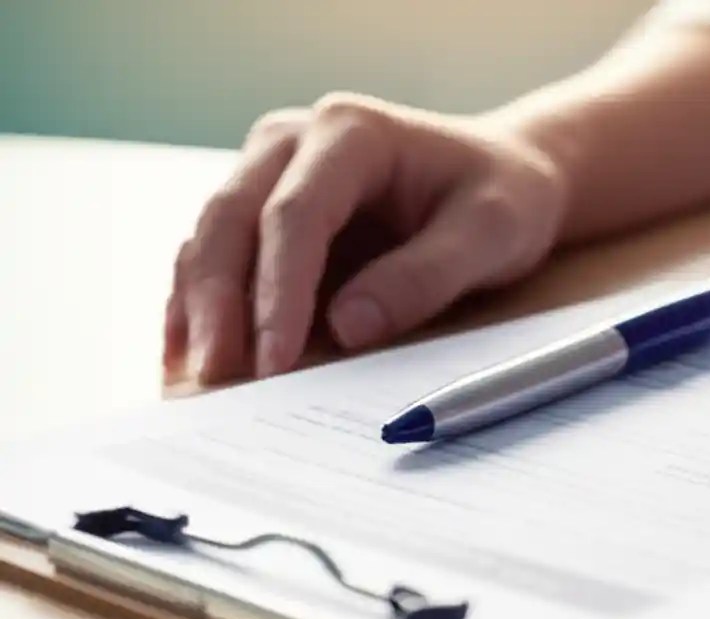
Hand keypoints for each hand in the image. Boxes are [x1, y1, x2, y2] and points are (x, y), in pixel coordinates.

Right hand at [165, 92, 567, 382]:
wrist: (504, 174)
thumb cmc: (503, 197)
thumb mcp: (491, 234)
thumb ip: (425, 277)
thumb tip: (349, 329)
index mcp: (351, 132)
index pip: (296, 214)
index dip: (280, 291)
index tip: (275, 363)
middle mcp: (294, 140)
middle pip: (231, 219)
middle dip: (217, 302)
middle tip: (217, 377)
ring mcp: (270, 170)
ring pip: (211, 236)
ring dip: (197, 306)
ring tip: (198, 374)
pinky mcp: (264, 207)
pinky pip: (219, 253)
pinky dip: (200, 300)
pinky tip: (187, 349)